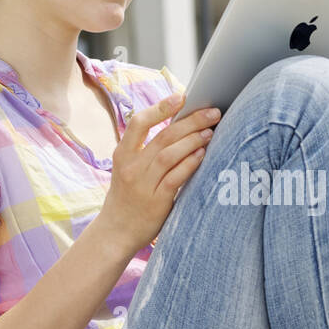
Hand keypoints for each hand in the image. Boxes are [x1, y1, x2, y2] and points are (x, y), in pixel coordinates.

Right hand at [100, 91, 220, 251]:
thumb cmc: (127, 197)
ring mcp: (143, 184)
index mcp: (123, 154)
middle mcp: (131, 167)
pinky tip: (203, 155)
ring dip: (194, 140)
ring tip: (211, 132)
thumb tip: (179, 127)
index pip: (139, 123)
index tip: (182, 97)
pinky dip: (190, 163)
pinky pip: (175, 177)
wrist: (115, 232)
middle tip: (213, 112)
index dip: (161, 107)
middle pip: (163, 136)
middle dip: (191, 121)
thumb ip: (146, 150)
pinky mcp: (156, 201)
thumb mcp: (128, 169)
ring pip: (170, 154)